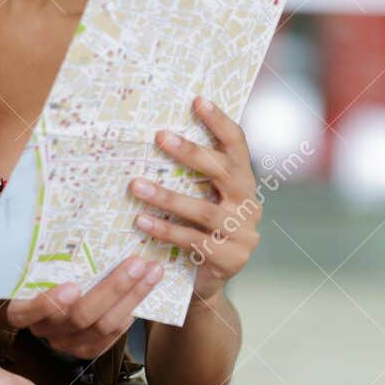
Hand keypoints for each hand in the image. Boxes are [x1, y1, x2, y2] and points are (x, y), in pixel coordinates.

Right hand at [5, 257, 162, 360]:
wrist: (58, 298)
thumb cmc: (47, 272)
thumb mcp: (40, 263)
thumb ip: (48, 251)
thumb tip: (63, 208)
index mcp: (22, 309)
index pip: (25, 312)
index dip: (47, 303)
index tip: (72, 286)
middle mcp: (43, 330)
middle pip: (78, 317)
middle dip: (112, 289)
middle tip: (136, 263)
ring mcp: (67, 344)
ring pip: (103, 326)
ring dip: (132, 296)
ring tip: (152, 270)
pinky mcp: (89, 350)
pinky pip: (114, 334)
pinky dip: (133, 309)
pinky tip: (147, 287)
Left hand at [131, 97, 260, 299]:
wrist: (206, 283)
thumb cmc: (197, 230)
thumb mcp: (200, 199)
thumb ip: (192, 175)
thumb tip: (156, 135)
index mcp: (243, 182)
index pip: (237, 145)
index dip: (220, 122)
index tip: (197, 100)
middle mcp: (249, 204)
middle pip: (224, 171)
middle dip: (191, 152)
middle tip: (159, 136)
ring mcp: (243, 234)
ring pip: (204, 210)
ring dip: (167, 196)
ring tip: (136, 185)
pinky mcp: (230, 259)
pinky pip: (193, 240)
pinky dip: (166, 230)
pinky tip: (141, 221)